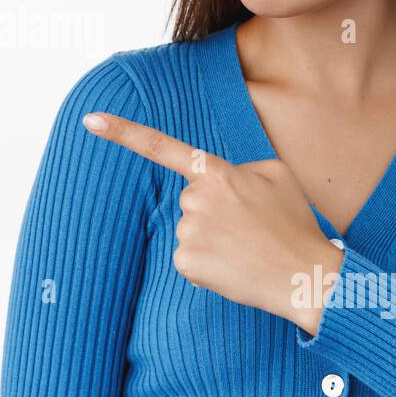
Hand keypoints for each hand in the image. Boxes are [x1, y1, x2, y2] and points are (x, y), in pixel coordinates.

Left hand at [81, 111, 343, 332]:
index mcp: (217, 172)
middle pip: (189, 201)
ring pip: (189, 232)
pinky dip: (207, 267)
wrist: (306, 276)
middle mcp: (196, 198)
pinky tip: (234, 269)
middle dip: (212, 213)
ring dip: (212, 241)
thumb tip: (215, 182)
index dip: (122, 132)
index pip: (162, 146)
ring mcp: (189, 231)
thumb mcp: (277, 175)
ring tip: (246, 249)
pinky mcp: (186, 263)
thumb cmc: (295, 224)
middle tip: (249, 229)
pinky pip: (188, 261)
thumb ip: (239, 168)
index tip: (89, 120)